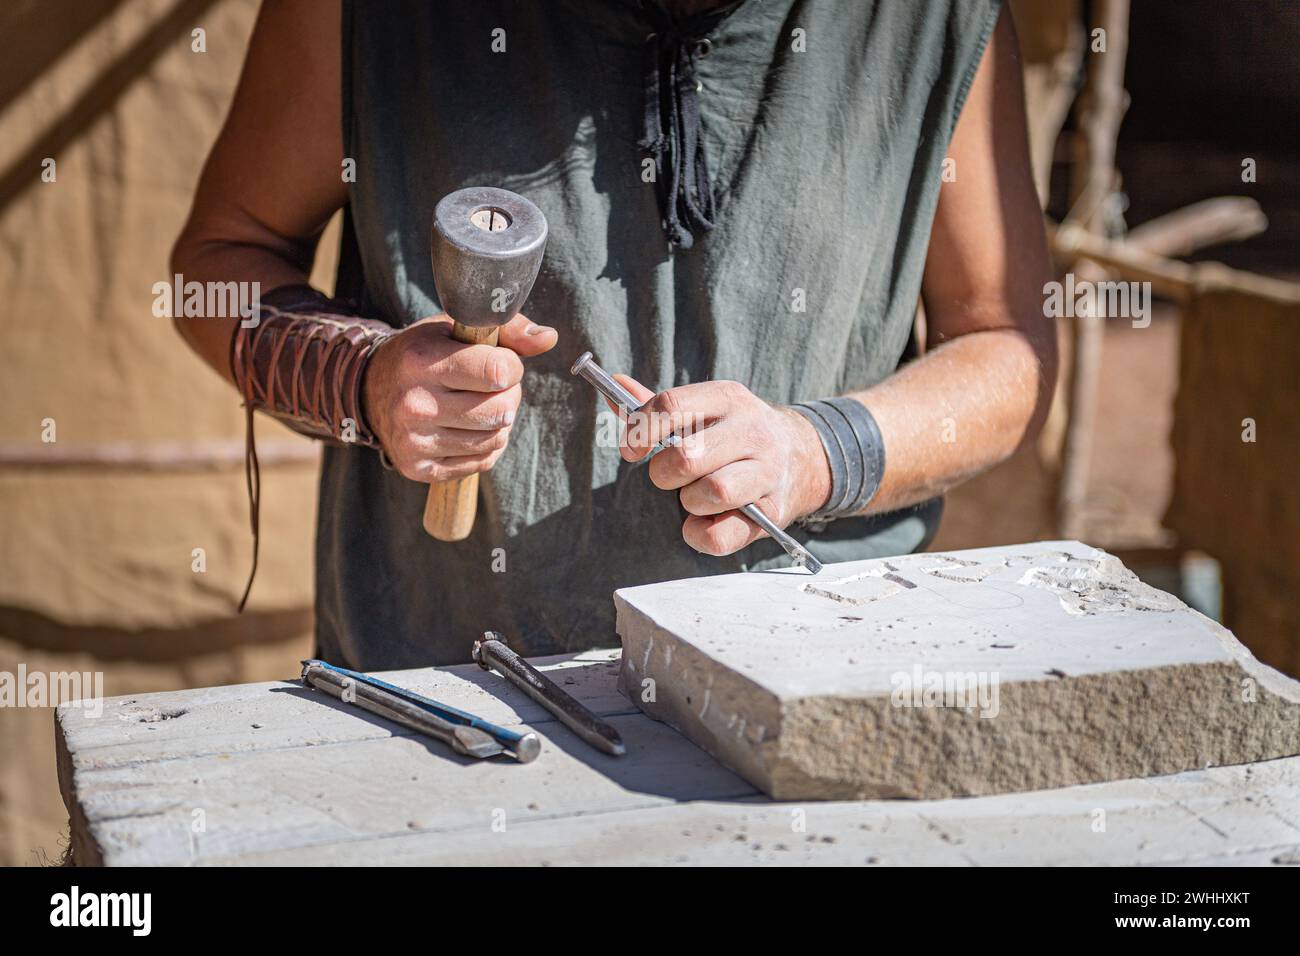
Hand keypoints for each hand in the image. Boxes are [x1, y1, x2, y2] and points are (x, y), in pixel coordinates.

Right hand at [363, 313, 556, 481]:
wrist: (369, 391)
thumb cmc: (424, 354)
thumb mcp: (454, 328)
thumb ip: (506, 330)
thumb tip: (549, 338)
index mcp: (422, 362)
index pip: (498, 371)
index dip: (512, 366)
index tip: (502, 362)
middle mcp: (415, 404)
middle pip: (502, 410)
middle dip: (510, 395)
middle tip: (495, 387)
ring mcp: (415, 441)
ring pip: (495, 438)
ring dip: (500, 422)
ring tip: (480, 404)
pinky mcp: (420, 468)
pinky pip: (482, 461)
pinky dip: (487, 445)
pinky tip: (468, 427)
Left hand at [615, 377, 831, 555]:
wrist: (802, 458)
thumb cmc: (733, 435)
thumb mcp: (703, 412)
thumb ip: (656, 406)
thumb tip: (614, 386)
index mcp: (728, 398)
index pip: (671, 405)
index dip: (640, 430)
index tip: (630, 451)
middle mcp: (752, 430)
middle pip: (686, 455)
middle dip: (664, 473)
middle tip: (669, 476)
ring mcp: (768, 471)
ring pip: (711, 492)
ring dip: (689, 501)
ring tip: (695, 496)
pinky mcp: (773, 512)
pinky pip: (720, 535)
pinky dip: (700, 534)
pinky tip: (704, 521)